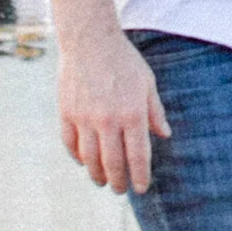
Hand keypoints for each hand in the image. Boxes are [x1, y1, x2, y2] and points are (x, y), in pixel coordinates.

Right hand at [56, 29, 169, 195]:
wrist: (90, 40)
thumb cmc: (124, 61)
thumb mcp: (147, 83)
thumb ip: (155, 112)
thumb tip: (164, 135)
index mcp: (132, 113)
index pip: (138, 156)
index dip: (140, 176)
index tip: (141, 188)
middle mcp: (108, 120)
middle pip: (113, 163)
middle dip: (118, 181)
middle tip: (121, 190)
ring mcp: (85, 118)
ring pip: (90, 158)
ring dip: (97, 174)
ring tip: (103, 181)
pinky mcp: (66, 113)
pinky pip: (71, 143)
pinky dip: (77, 156)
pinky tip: (84, 162)